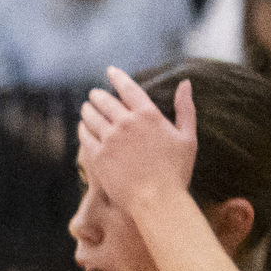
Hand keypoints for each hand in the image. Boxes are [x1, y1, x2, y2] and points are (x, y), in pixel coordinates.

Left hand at [75, 68, 199, 218]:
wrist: (156, 199)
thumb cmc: (176, 170)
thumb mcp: (187, 136)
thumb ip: (185, 108)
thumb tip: (185, 83)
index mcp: (148, 115)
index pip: (128, 88)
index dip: (118, 77)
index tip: (110, 71)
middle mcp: (126, 124)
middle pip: (105, 101)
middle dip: (98, 95)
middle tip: (94, 94)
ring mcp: (109, 140)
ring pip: (92, 117)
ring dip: (88, 110)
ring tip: (86, 108)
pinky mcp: (97, 157)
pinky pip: (84, 137)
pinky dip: (82, 129)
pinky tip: (83, 127)